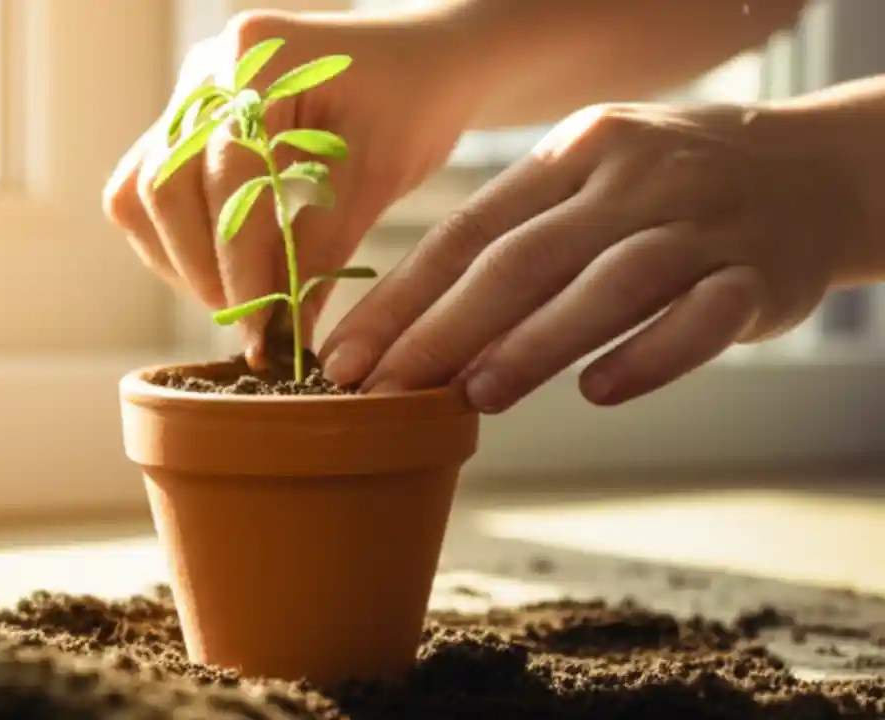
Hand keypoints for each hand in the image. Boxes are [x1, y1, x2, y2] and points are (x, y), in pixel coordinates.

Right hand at [103, 8, 476, 366]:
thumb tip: (284, 337)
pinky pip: (149, 189)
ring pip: (140, 192)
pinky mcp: (188, 125)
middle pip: (163, 186)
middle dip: (201, 268)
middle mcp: (209, 70)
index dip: (239, 262)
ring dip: (180, 259)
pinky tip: (224, 270)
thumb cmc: (415, 103)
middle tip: (250, 322)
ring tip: (238, 301)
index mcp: (259, 57)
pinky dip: (175, 241)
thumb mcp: (378, 177)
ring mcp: (191, 95)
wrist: (425, 61)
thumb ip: (321, 254)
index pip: (226, 176)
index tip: (263, 327)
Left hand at [322, 103, 861, 407]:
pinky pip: (700, 319)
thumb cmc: (668, 188)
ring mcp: (701, 224)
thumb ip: (517, 238)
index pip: (470, 231)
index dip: (403, 297)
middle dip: (443, 329)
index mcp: (574, 151)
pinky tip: (599, 392)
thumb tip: (418, 328)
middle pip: (524, 259)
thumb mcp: (590, 179)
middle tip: (386, 391)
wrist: (815, 170)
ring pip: (607, 285)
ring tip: (473, 395)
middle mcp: (634, 179)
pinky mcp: (760, 276)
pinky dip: (648, 357)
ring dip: (533, 344)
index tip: (348, 357)